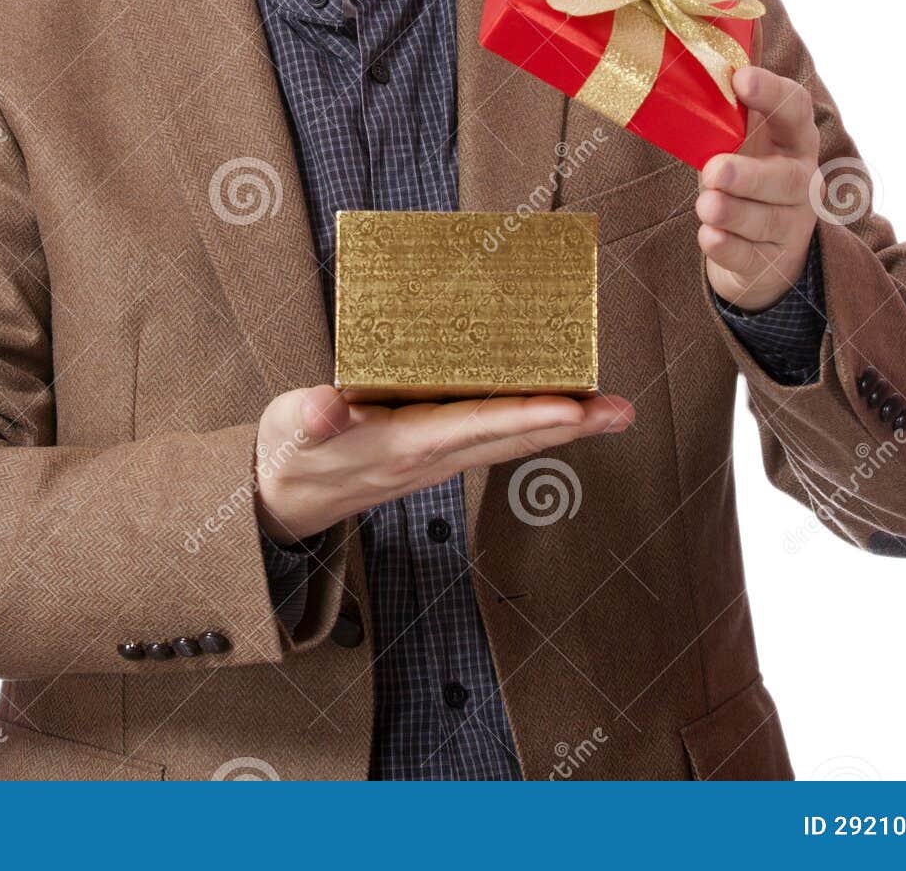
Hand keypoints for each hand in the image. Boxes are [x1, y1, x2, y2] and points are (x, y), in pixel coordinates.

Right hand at [253, 384, 632, 543]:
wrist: (283, 498)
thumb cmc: (288, 452)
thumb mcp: (290, 430)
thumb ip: (310, 418)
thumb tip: (324, 407)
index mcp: (402, 446)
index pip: (478, 429)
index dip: (528, 417)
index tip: (576, 409)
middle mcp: (432, 457)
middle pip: (512, 439)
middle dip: (569, 425)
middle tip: (623, 409)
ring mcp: (437, 459)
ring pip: (510, 441)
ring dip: (561, 425)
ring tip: (608, 409)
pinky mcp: (434, 451)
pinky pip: (493, 437)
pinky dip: (528, 422)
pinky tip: (554, 408)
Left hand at [696, 0, 819, 311]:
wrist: (763, 240)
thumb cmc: (750, 161)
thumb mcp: (746, 116)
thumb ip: (742, 59)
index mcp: (791, 138)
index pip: (793, 112)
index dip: (772, 94)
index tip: (741, 78)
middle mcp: (797, 180)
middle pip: (785, 179)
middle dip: (752, 175)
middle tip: (715, 171)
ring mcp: (785, 224)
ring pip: (765, 221)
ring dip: (735, 212)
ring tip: (706, 205)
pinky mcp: (765, 261)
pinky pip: (749, 256)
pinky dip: (727, 247)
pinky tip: (710, 236)